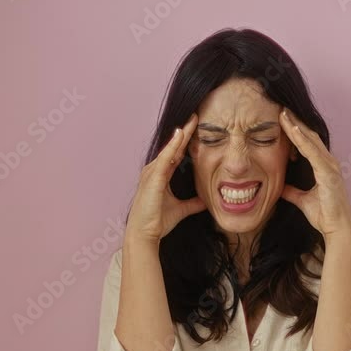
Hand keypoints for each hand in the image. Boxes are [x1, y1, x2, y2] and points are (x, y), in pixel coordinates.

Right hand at [125, 113, 205, 242]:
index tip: (196, 127)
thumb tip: (205, 200)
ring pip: (169, 149)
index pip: (176, 153)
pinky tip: (181, 134)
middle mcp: (155, 170)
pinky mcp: (153, 178)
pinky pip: (165, 158)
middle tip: (196, 116)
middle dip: (184, 132)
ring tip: (191, 120)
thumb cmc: (157, 221)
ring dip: (180, 135)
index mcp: (160, 175)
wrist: (145, 234)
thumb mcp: (181, 209)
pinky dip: (173, 146)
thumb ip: (192, 203)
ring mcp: (152, 173)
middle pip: (173, 147)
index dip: (185, 140)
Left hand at [279, 108, 350, 237]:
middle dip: (295, 121)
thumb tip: (280, 187)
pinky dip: (302, 140)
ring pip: (311, 140)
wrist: (336, 228)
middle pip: (310, 136)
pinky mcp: (328, 173)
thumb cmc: (324, 215)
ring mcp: (330, 166)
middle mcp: (329, 162)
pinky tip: (292, 130)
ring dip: (296, 126)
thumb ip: (292, 192)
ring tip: (283, 113)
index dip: (295, 129)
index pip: (307, 142)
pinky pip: (313, 152)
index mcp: (323, 166)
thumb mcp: (302, 200)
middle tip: (281, 107)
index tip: (282, 118)